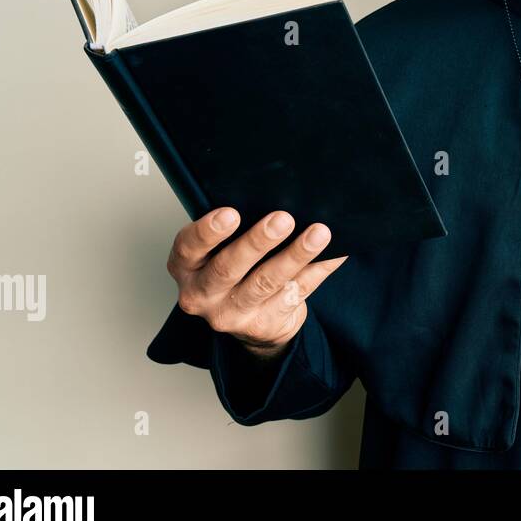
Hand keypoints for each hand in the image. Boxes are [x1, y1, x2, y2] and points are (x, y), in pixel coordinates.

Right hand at [167, 208, 347, 359]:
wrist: (251, 319)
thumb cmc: (236, 269)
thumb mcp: (221, 249)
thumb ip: (236, 229)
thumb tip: (279, 195)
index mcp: (186, 266)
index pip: (189, 247)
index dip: (208, 231)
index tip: (231, 213)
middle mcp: (202, 293)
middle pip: (229, 268)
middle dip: (258, 241)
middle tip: (283, 219)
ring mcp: (232, 314)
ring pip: (266, 282)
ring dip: (295, 255)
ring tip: (317, 234)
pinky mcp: (264, 324)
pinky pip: (297, 291)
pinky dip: (318, 269)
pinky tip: (334, 253)